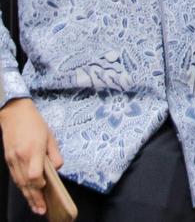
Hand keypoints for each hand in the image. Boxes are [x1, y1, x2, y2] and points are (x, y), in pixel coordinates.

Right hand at [0, 98, 62, 215]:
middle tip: (42, 210)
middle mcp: (20, 157)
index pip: (34, 174)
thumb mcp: (50, 136)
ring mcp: (12, 160)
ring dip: (28, 196)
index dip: (39, 183)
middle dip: (34, 198)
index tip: (45, 187)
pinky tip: (27, 194)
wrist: (14, 114)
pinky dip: (21, 187)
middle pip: (26, 183)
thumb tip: (57, 169)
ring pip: (19, 183)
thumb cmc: (35, 124)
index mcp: (33, 150)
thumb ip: (55, 154)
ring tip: (36, 208)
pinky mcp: (8, 160)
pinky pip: (15, 177)